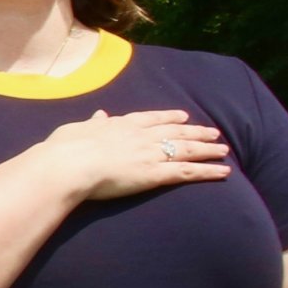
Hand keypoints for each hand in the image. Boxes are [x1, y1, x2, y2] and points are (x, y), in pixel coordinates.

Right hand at [39, 109, 228, 202]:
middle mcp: (142, 136)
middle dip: (196, 133)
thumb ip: (92, 123)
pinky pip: (188, 171)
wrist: (68, 164)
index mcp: (122, 124)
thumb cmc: (64, 149)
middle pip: (176, 132)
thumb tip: (99, 114)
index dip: (169, 117)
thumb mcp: (76, 129)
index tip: (183, 117)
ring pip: (187, 149)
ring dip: (208, 149)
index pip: (152, 118)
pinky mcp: (156, 173)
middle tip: (213, 133)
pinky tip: (223, 172)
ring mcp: (151, 153)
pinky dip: (208, 171)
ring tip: (223, 151)